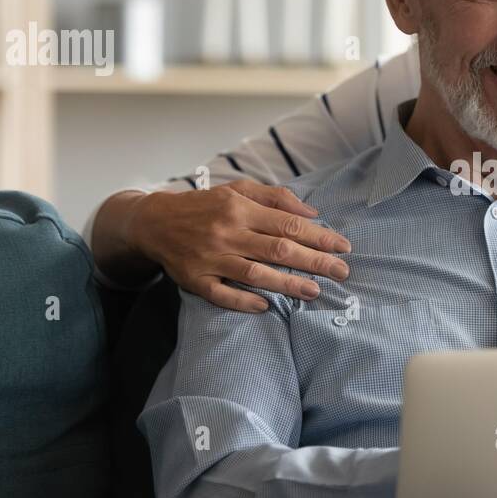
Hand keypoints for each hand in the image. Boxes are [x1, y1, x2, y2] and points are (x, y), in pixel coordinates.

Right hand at [127, 180, 351, 312]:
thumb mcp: (238, 190)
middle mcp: (227, 233)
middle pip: (278, 249)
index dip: (319, 237)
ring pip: (255, 274)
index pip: (288, 224)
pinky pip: (222, 295)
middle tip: (342, 272)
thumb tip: (313, 212)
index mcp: (240, 208)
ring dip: (287, 284)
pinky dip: (244, 302)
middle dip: (314, 262)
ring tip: (314, 291)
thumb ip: (275, 198)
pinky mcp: (195, 280)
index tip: (343, 247)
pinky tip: (266, 307)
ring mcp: (211, 259)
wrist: (153, 222)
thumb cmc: (204, 206)